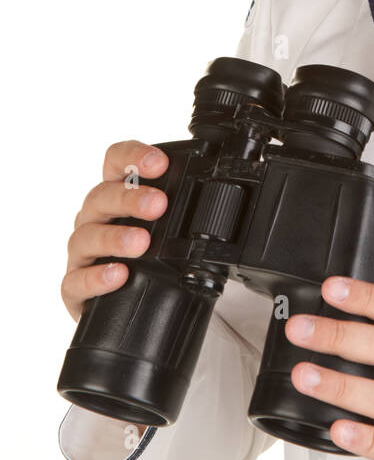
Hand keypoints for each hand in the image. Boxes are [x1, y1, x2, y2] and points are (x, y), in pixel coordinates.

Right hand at [61, 140, 168, 321]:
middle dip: (131, 198)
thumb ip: (176, 210)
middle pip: (102, 196)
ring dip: (115, 238)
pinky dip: (97, 277)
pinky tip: (119, 275)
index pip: (116, 162)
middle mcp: (95, 218)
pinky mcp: (74, 286)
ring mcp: (82, 252)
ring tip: (142, 243)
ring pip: (87, 236)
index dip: (134, 156)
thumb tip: (213, 203)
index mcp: (116, 195)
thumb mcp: (163, 226)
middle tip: (159, 205)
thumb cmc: (145, 257)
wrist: (127, 302)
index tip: (160, 163)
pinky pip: (76, 280)